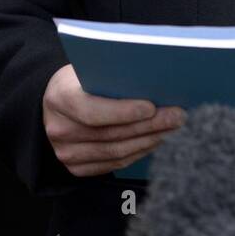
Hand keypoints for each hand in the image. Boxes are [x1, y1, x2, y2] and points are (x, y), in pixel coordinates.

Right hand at [42, 64, 186, 176]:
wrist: (58, 101)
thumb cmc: (81, 80)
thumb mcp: (90, 67)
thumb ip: (113, 74)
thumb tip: (154, 78)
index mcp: (59, 98)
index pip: (93, 112)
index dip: (124, 112)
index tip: (151, 107)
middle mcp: (59, 129)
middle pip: (111, 134)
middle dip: (149, 126)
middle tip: (176, 116)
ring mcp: (66, 152)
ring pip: (116, 152)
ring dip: (149, 140)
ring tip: (172, 128)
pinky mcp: (76, 168)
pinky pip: (114, 164)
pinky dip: (138, 152)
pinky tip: (155, 140)